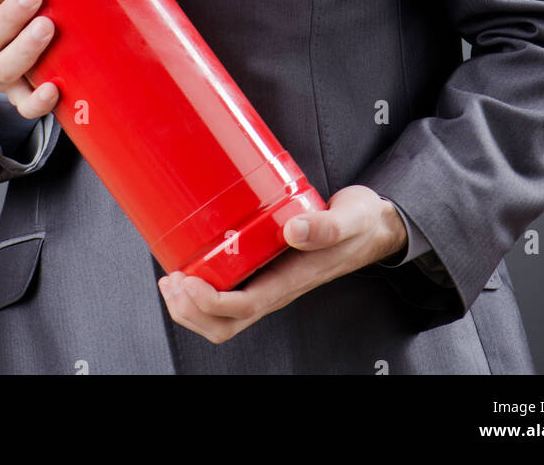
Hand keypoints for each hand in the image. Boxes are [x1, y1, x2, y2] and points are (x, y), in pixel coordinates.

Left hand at [158, 184, 406, 342]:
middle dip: (191, 310)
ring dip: (190, 307)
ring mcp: (268, 285)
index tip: (187, 279)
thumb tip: (294, 230)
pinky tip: (190, 268)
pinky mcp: (262, 272)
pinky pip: (226, 296)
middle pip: (224, 324)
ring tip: (172, 281)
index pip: (242, 308)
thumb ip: (324, 226)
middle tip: (172, 280)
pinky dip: (200, 292)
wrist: (371, 228)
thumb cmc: (358, 226)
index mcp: (290, 283)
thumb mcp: (347, 220)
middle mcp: (275, 290)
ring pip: (221, 318)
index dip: (208, 303)